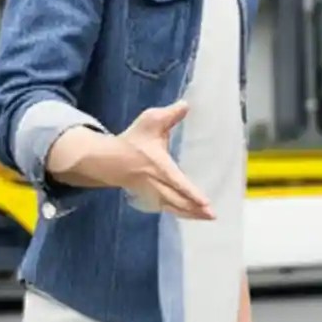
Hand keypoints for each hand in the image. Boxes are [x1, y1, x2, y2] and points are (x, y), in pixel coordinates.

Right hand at [114, 100, 214, 219]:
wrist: (109, 159)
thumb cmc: (133, 140)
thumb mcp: (150, 122)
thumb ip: (170, 114)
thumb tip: (186, 104)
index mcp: (160, 167)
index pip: (178, 183)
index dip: (192, 194)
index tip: (206, 203)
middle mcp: (157, 183)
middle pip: (178, 201)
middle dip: (195, 209)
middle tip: (212, 215)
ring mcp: (153, 193)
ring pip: (174, 207)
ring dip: (190, 213)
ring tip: (207, 217)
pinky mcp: (150, 197)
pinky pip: (168, 208)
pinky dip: (181, 213)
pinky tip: (193, 215)